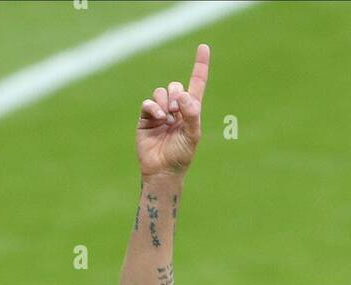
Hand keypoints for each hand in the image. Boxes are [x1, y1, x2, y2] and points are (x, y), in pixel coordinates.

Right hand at [136, 41, 209, 176]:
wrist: (163, 171)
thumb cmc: (181, 156)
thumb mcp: (192, 135)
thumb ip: (191, 114)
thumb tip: (183, 95)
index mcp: (191, 110)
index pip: (197, 83)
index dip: (200, 66)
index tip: (203, 47)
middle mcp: (175, 108)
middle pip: (175, 86)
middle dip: (176, 95)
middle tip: (176, 112)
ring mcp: (160, 112)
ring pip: (161, 92)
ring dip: (164, 102)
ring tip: (167, 118)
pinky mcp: (146, 118)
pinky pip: (148, 103)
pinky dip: (153, 107)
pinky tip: (158, 117)